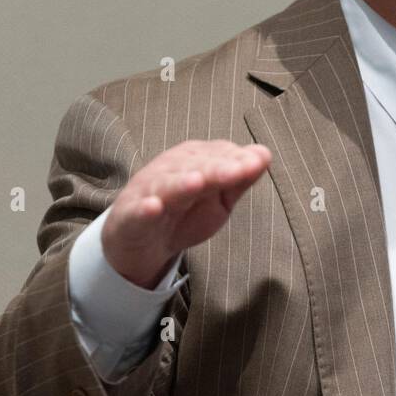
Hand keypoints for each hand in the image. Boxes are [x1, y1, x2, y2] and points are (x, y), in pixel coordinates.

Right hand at [101, 140, 271, 287]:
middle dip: (217, 168)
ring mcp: (149, 191)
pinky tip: (153, 206)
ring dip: (182, 183)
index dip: (238, 160)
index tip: (258, 162)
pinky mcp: (131, 215)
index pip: (219, 155)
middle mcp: (171, 169)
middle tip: (239, 170)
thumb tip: (265, 154)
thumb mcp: (220, 198)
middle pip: (196, 167)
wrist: (143, 242)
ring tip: (197, 182)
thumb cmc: (186, 212)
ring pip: (168, 185)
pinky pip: (138, 211)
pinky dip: (144, 208)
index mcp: (195, 160)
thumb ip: (241, 178)